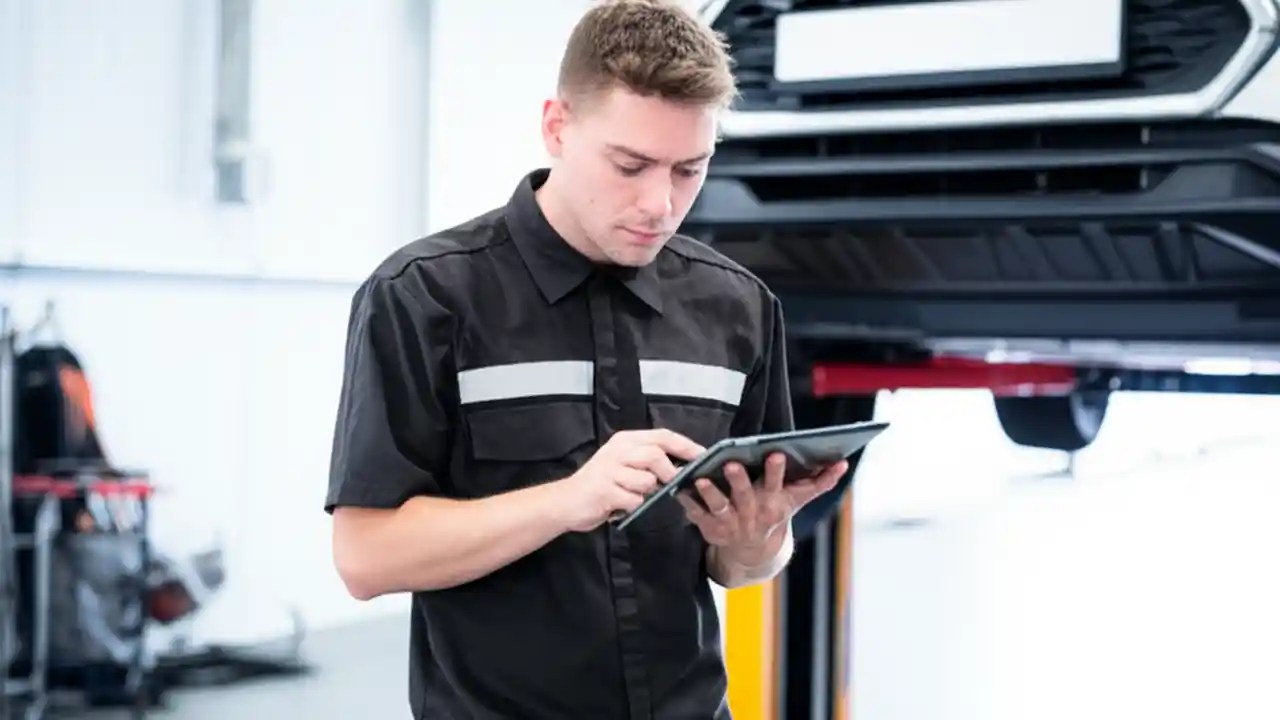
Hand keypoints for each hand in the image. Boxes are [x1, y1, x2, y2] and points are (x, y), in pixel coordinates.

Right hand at [557, 429, 704, 532]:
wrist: (565, 501)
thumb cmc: (599, 483)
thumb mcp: (622, 464)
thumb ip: (647, 461)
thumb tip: (681, 466)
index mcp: (624, 440)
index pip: (662, 436)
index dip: (686, 445)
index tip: (703, 456)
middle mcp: (617, 450)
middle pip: (656, 455)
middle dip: (669, 472)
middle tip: (671, 483)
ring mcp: (610, 469)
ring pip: (647, 480)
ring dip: (645, 492)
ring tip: (629, 494)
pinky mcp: (605, 490)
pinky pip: (634, 500)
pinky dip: (632, 506)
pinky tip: (618, 505)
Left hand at [676, 453, 848, 565]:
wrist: (753, 551)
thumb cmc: (776, 512)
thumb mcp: (799, 499)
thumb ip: (821, 481)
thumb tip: (843, 463)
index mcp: (773, 502)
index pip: (777, 484)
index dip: (776, 470)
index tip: (775, 453)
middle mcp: (752, 513)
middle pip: (745, 496)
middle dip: (739, 480)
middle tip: (732, 463)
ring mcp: (731, 522)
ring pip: (720, 507)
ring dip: (711, 494)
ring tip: (701, 478)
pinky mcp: (710, 528)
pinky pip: (696, 515)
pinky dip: (687, 504)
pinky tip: (679, 489)